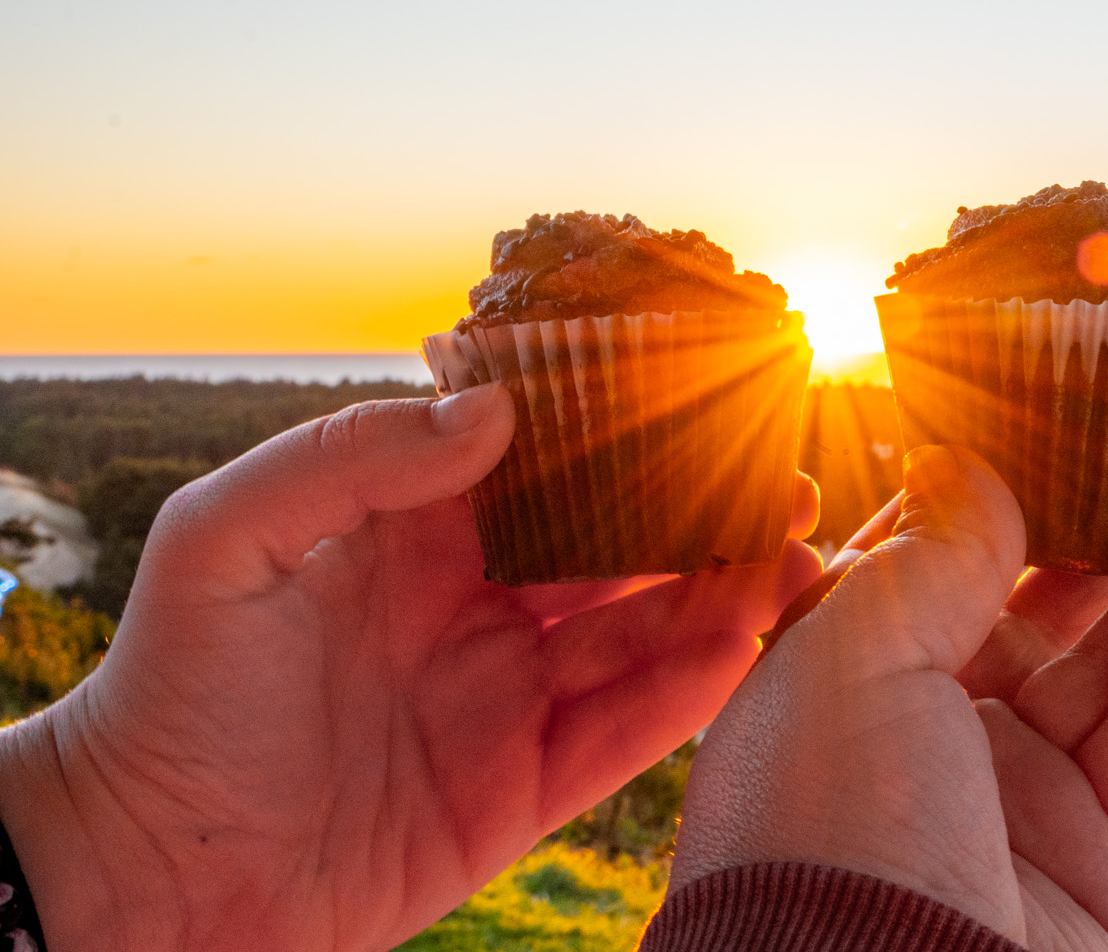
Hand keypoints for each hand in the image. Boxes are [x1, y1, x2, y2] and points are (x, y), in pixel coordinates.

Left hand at [0, 387, 821, 949]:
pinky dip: (688, 694)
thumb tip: (497, 409)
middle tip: (789, 483)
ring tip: (800, 560)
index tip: (705, 399)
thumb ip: (353, 456)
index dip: (627, 435)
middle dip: (707, 516)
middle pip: (621, 551)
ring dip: (723, 600)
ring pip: (642, 638)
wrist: (147, 868)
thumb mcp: (228, 538)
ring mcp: (505, 699)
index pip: (549, 467)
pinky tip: (744, 647)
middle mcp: (480, 607)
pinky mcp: (519, 789)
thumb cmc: (168, 690)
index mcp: (418, 535)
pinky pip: (622, 735)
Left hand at [671, 446, 1107, 950]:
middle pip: (1032, 606)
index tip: (1055, 419)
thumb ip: (930, 558)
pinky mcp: (1094, 865)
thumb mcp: (852, 661)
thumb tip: (969, 466)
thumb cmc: (824, 841)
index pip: (921, 564)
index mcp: (829, 687)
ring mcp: (1011, 805)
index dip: (990, 490)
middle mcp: (919, 741)